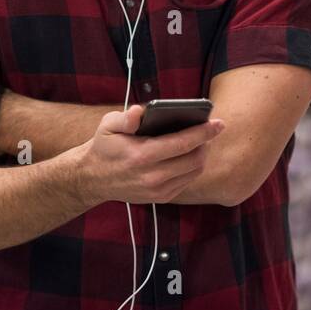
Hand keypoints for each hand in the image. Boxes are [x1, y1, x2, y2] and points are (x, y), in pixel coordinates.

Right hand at [75, 105, 224, 206]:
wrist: (92, 179)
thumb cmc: (104, 147)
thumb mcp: (108, 126)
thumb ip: (126, 118)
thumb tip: (142, 111)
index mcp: (142, 156)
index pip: (183, 143)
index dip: (204, 132)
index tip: (218, 123)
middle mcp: (152, 176)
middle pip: (194, 159)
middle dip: (206, 143)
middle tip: (209, 130)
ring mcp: (157, 190)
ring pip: (194, 172)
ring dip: (202, 155)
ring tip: (201, 141)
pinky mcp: (160, 198)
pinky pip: (186, 182)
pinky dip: (192, 168)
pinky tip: (189, 155)